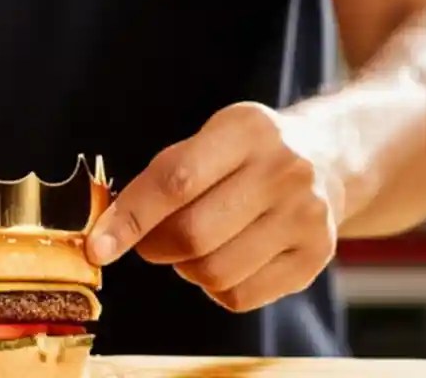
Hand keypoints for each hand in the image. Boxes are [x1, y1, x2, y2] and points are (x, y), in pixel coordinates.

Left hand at [86, 102, 342, 312]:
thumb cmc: (246, 153)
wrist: (328, 158)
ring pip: (215, 272)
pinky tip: (227, 258)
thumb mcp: (210, 139)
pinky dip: (217, 288)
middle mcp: (284, 170)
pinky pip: (241, 296)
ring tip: (197, 245)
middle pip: (194, 234)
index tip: (97, 246)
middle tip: (149, 243)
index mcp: (247, 129)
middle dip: (155, 247)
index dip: (130, 218)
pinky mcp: (316, 256)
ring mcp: (306, 216)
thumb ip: (162, 177)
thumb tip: (108, 230)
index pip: (176, 181)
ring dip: (187, 268)